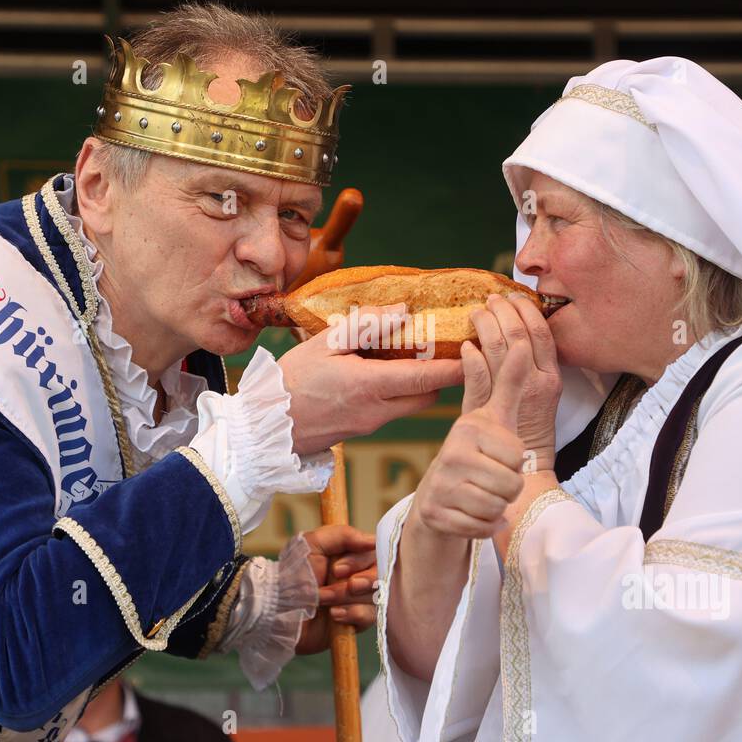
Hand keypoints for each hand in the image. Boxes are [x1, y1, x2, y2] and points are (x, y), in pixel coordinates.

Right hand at [278, 303, 464, 454]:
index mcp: (369, 385)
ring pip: (413, 405)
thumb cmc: (290, 380)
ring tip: (416, 358)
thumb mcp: (323, 344)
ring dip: (422, 385)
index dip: (455, 367)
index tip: (475, 352)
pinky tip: (387, 374)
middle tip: (448, 350)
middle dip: (444, 377)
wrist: (266, 427)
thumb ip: (365, 326)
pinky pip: (394, 411)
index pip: (426, 378)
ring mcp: (372, 424)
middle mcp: (378, 409)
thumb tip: (402, 311)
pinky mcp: (364, 430)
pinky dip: (401, 394)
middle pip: (429, 396)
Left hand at [295, 523, 377, 654]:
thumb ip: (343, 535)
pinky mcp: (358, 621)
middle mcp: (360, 575)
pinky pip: (371, 617)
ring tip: (322, 601)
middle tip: (336, 585)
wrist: (278, 608)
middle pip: (381, 575)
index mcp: (352, 554)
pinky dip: (352, 614)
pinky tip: (334, 615)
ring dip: (345, 598)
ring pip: (376, 596)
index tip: (337, 569)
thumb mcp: (312, 543)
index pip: (376, 552)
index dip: (360, 562)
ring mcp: (360, 599)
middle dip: (357, 582)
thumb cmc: (294, 573)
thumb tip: (374, 540)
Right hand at [410, 335, 532, 540]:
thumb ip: (508, 381)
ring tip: (480, 495)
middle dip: (507, 489)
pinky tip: (472, 515)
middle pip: (511, 485)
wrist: (437, 495)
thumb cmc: (474, 453)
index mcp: (469, 428)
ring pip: (496, 507)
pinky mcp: (436, 514)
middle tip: (489, 480)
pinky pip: (482, 528)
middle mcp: (451, 453)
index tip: (496, 457)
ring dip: (496, 508)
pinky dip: (485, 527)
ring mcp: (441, 485)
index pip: (519, 457)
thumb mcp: (493, 418)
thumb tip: (522, 342)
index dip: (515, 463)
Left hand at [467, 293, 561, 469]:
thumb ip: (533, 364)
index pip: (540, 330)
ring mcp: (512, 395)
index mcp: (552, 376)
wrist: (528, 466)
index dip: (525, 308)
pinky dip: (471, 356)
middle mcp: (535, 382)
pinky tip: (466, 346)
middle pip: (519, 332)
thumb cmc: (533, 427)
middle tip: (491, 300)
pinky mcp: (488, 410)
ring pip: (497, 347)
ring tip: (476, 314)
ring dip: (484, 324)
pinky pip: (477, 375)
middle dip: (503, 310)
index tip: (512, 296)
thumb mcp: (544, 392)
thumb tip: (516, 330)